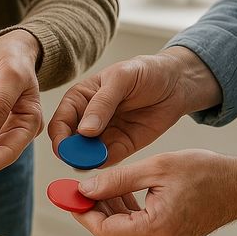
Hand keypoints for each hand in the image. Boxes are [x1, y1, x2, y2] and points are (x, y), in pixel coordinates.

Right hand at [47, 47, 221, 166]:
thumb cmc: (146, 72)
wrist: (176, 84)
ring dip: (87, 161)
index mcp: (80, 98)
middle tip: (80, 159)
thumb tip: (84, 131)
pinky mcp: (121, 147)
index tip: (65, 147)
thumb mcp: (121, 79)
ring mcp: (103, 135)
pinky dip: (103, 164)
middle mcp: (87, 119)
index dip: (59, 136)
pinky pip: (107, 160)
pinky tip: (106, 161)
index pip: (60, 121)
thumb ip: (102, 103)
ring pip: (86, 155)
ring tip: (94, 161)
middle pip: (69, 142)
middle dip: (72, 153)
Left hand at [73, 149, 236, 235]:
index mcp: (156, 229)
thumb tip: (84, 189)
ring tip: (98, 185)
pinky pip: (138, 230)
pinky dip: (125, 213)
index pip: (104, 230)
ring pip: (123, 232)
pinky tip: (120, 192)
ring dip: (107, 210)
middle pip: (111, 233)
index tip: (67, 196)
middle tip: (76, 189)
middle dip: (91, 211)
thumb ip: (116, 180)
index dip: (82, 213)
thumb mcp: (156, 168)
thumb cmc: (207, 172)